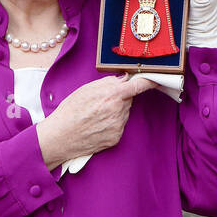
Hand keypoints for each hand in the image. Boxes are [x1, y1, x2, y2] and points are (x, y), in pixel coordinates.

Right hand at [36, 73, 153, 170]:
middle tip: (101, 102)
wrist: (61, 137)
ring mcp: (118, 126)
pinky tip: (97, 125)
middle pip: (128, 100)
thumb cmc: (70, 111)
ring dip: (115, 111)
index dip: (149, 81)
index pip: (138, 86)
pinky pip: (119, 126)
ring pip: (124, 113)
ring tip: (96, 116)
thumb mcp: (86, 89)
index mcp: (112, 95)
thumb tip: (123, 79)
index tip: (156, 79)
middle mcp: (119, 111)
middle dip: (119, 98)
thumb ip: (108, 83)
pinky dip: (112, 124)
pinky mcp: (116, 138)